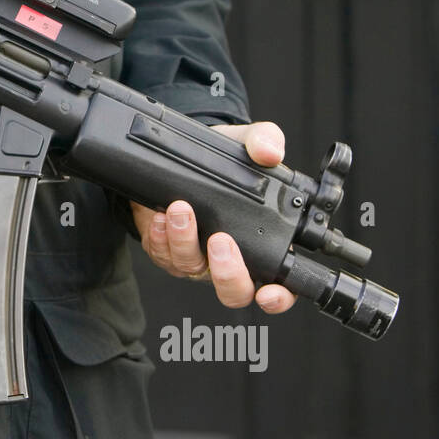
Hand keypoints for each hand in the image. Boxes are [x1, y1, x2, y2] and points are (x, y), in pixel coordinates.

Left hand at [130, 121, 296, 314]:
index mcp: (262, 242)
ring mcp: (196, 258)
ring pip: (190, 267)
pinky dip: (158, 236)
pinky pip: (160, 254)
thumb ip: (265, 141)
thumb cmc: (226, 158)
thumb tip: (270, 152)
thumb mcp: (247, 142)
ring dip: (184, 241)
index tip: (269, 292)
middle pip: (233, 292)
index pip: (279, 285)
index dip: (278, 297)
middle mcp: (230, 258)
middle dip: (227, 273)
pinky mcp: (164, 249)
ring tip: (181, 210)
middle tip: (220, 241)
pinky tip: (158, 215)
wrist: (183, 152)